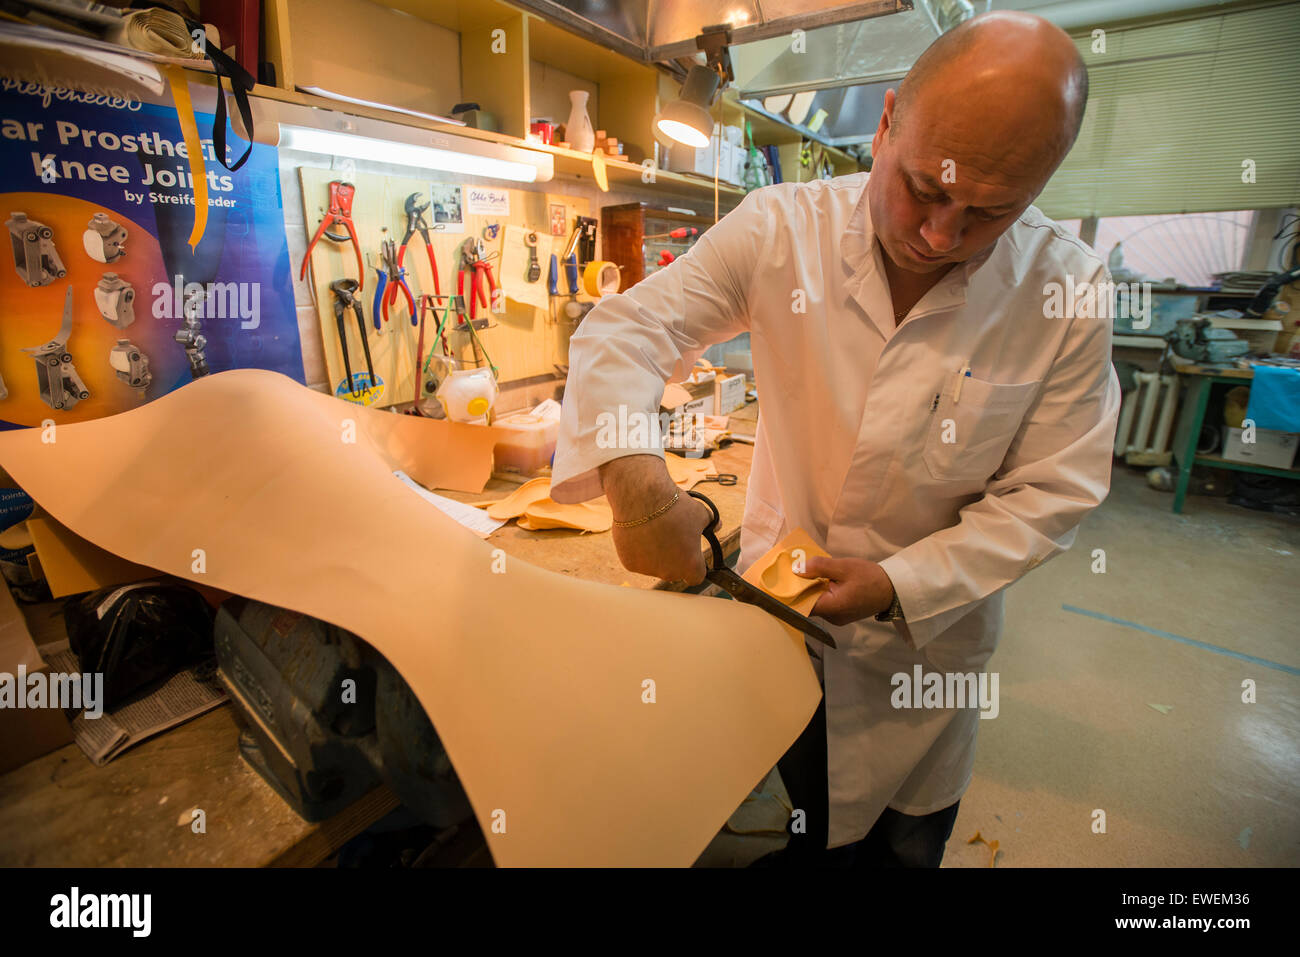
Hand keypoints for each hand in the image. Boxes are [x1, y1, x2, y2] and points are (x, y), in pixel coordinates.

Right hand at [600, 455, 710, 584]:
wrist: (641, 498)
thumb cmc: (673, 507)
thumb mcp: (700, 513)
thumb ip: (711, 524)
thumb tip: (717, 525)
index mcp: (691, 565)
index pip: (697, 576)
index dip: (695, 565)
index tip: (691, 553)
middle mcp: (670, 573)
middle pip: (674, 572)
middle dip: (674, 559)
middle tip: (671, 537)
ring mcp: (648, 570)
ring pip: (654, 567)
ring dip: (655, 555)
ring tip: (653, 531)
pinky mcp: (630, 564)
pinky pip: (637, 561)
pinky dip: (638, 551)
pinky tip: (639, 533)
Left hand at [798, 556, 894, 626]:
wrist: (893, 589)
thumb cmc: (870, 577)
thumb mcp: (844, 567)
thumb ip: (819, 567)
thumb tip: (796, 569)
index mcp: (832, 608)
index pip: (801, 606)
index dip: (790, 594)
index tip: (782, 582)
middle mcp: (832, 617)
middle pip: (808, 605)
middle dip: (801, 589)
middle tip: (794, 572)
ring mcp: (837, 618)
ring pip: (817, 604)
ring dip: (812, 590)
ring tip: (807, 573)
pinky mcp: (842, 614)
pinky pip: (826, 604)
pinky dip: (822, 593)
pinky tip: (822, 580)